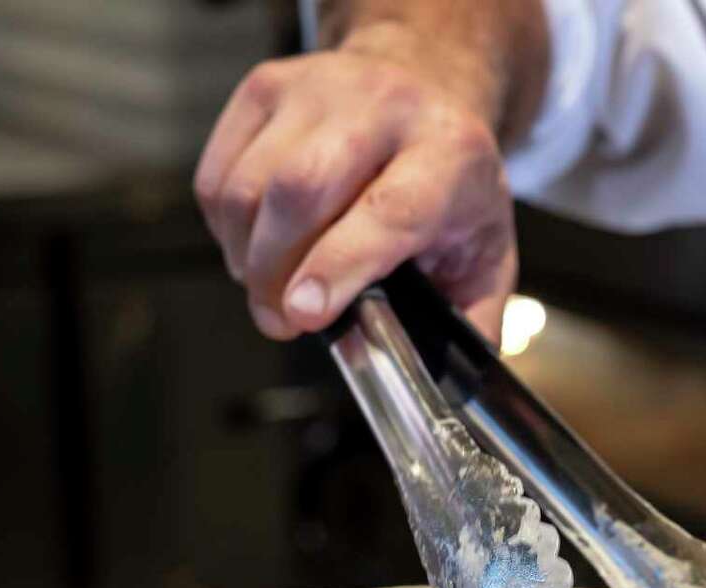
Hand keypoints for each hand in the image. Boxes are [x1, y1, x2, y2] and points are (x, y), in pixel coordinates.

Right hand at [194, 24, 521, 341]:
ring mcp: (318, 88)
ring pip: (249, 185)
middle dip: (276, 272)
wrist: (425, 91)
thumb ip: (473, 317)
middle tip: (280, 319)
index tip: (304, 314)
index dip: (337, 266)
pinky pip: (219, 174)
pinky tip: (255, 246)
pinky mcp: (267, 86)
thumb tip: (449, 382)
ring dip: (246, 256)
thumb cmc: (450, 182)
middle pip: (301, 189)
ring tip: (269, 287)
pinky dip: (225, 228)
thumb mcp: (486, 248)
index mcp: (450, 153)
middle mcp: (384, 106)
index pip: (388, 210)